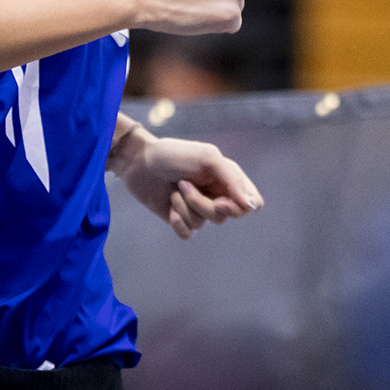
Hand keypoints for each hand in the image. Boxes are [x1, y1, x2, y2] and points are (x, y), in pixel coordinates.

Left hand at [112, 128, 263, 240]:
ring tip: (173, 189)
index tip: (220, 200)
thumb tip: (252, 206)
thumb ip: (232, 179)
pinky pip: (189, 234)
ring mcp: (197, 207)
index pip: (249, 204)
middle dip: (202, 204)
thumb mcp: (206, 158)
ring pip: (204, 223)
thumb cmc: (172, 154)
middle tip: (183, 185)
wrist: (138, 161)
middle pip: (224, 216)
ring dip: (185, 207)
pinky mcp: (180, 218)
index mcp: (226, 178)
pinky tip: (169, 209)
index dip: (237, 207)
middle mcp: (215, 194)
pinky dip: (179, 223)